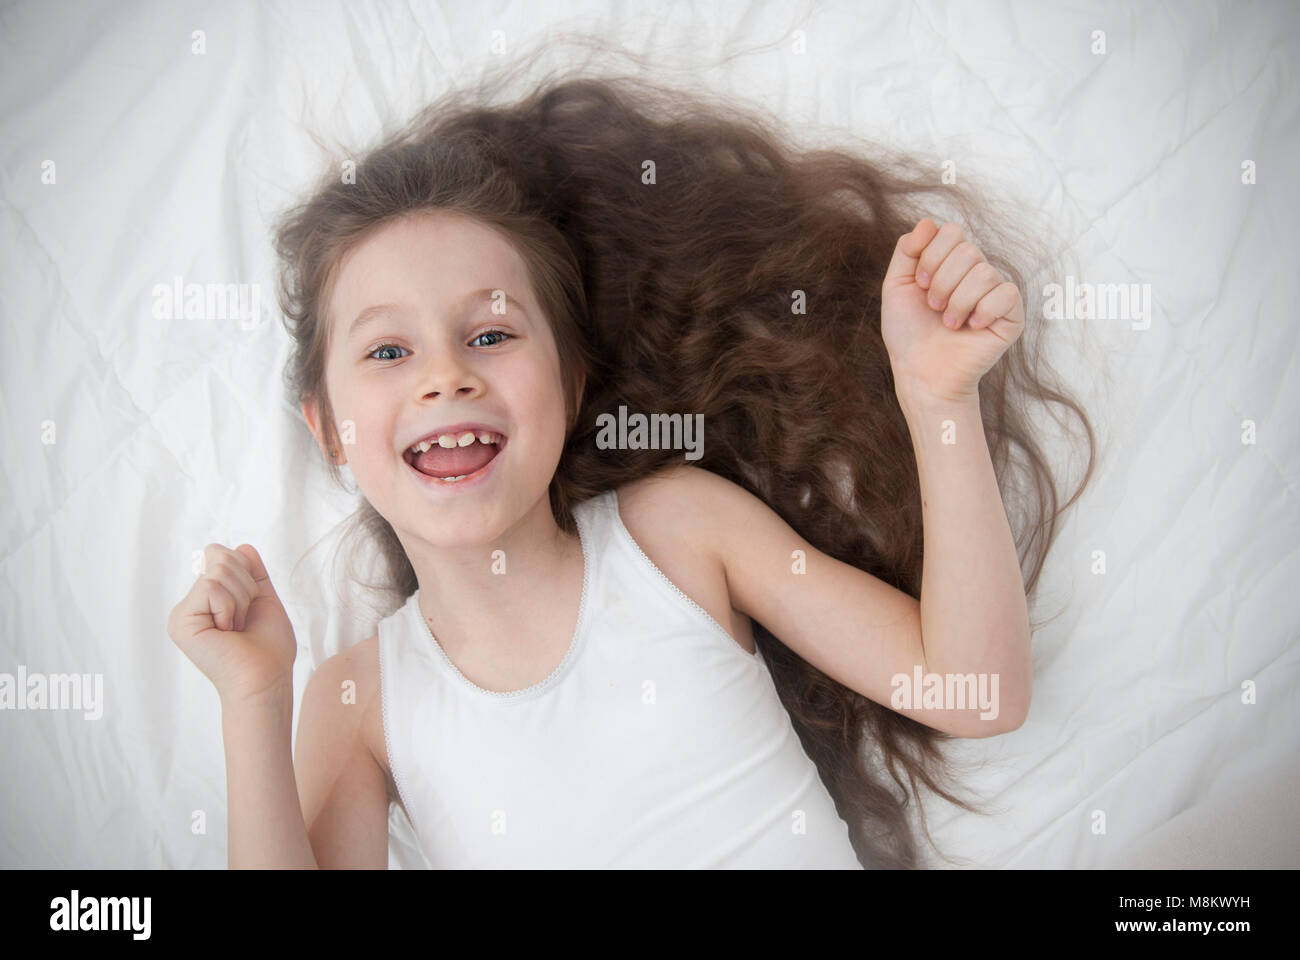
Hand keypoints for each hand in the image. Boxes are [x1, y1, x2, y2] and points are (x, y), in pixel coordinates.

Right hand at [167, 543, 297, 705]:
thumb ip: (252, 572)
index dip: (247, 574)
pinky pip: (211, 587)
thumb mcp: (263, 599)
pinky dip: (230, 607)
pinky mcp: (180, 621)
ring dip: (241, 599)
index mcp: (206, 600)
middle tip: (244, 621)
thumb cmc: (268, 647)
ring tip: (237, 629)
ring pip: (218, 572)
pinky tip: (227, 632)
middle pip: (220, 558)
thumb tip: (243, 546)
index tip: (250, 609)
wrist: (266, 678)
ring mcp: (182, 613)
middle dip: (246, 587)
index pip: (222, 554)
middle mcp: (189, 605)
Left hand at [881, 219, 1024, 402]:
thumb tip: (929, 223)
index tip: (920, 285)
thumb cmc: (908, 332)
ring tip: (949, 323)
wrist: (920, 372)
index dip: (932, 257)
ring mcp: (995, 292)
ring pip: (984, 273)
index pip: (952, 231)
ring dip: (958, 302)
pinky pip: (1006, 293)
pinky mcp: (1012, 315)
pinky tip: (972, 328)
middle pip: (968, 250)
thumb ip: (908, 249)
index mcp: (951, 261)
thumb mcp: (896, 284)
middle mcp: (976, 271)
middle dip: (942, 282)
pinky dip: (983, 312)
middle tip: (934, 308)